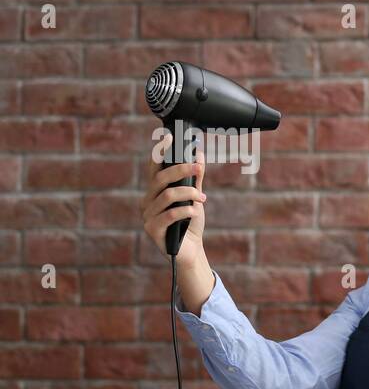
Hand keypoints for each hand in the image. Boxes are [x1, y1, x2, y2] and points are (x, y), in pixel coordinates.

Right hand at [142, 132, 206, 265]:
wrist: (191, 251)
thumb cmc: (190, 223)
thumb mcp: (194, 198)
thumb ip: (196, 178)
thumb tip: (199, 155)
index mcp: (155, 192)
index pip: (154, 169)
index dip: (159, 153)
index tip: (169, 138)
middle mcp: (147, 201)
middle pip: (160, 179)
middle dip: (180, 170)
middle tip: (197, 166)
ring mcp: (148, 216)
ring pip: (166, 196)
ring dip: (188, 193)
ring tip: (202, 197)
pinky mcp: (152, 230)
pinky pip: (169, 215)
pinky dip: (185, 210)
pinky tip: (195, 212)